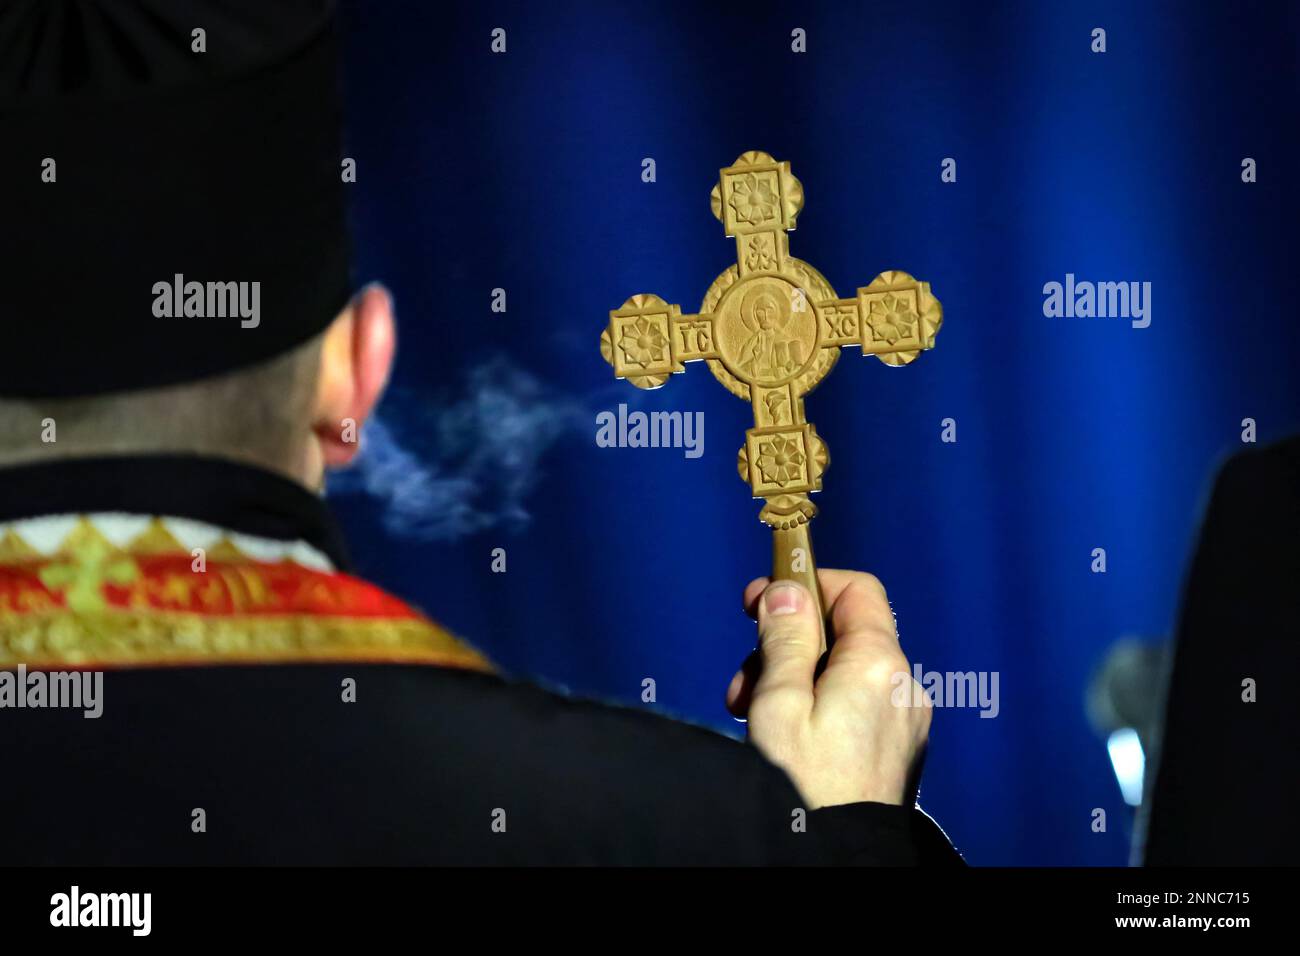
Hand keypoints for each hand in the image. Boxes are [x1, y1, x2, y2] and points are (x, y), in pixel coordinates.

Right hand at [727, 569, 929, 808]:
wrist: (835, 860)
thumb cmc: (805, 788)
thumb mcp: (778, 702)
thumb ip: (784, 639)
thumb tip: (788, 590)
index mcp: (879, 665)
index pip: (855, 589)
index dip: (806, 584)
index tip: (760, 599)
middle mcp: (903, 686)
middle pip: (842, 633)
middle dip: (787, 645)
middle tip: (745, 679)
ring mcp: (904, 722)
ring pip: (844, 672)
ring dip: (794, 680)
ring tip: (754, 715)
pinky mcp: (897, 750)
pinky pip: (856, 706)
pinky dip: (818, 708)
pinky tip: (784, 738)